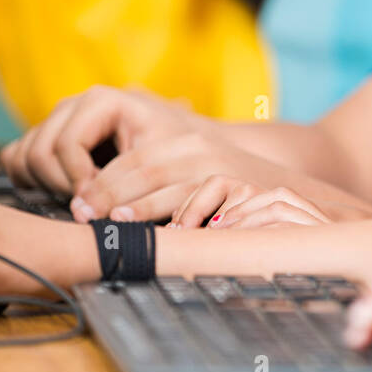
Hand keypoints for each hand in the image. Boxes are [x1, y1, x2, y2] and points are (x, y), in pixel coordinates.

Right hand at [1, 85, 202, 194]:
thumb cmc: (175, 153)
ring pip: (22, 158)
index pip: (66, 145)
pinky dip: (32, 181)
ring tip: (82, 198)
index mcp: (100, 101)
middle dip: (62, 186)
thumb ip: (123, 184)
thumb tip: (85, 210)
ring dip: (47, 186)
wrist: (180, 144)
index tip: (99, 204)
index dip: (80, 180)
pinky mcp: (45, 138)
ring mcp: (55, 121)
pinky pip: (16, 159)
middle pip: (38, 153)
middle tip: (91, 204)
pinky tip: (64, 192)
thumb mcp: (158, 165)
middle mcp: (72, 106)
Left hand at [67, 130, 320, 223]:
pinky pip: (207, 196)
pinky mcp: (242, 184)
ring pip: (173, 180)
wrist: (291, 188)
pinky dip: (185, 214)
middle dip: (110, 191)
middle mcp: (200, 148)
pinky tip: (168, 230)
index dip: (103, 180)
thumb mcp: (195, 173)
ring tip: (115, 221)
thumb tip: (104, 208)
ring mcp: (221, 165)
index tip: (79, 202)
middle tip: (83, 216)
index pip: (134, 156)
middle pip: (146, 166)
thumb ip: (159, 181)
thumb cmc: (232, 189)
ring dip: (142, 204)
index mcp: (184, 141)